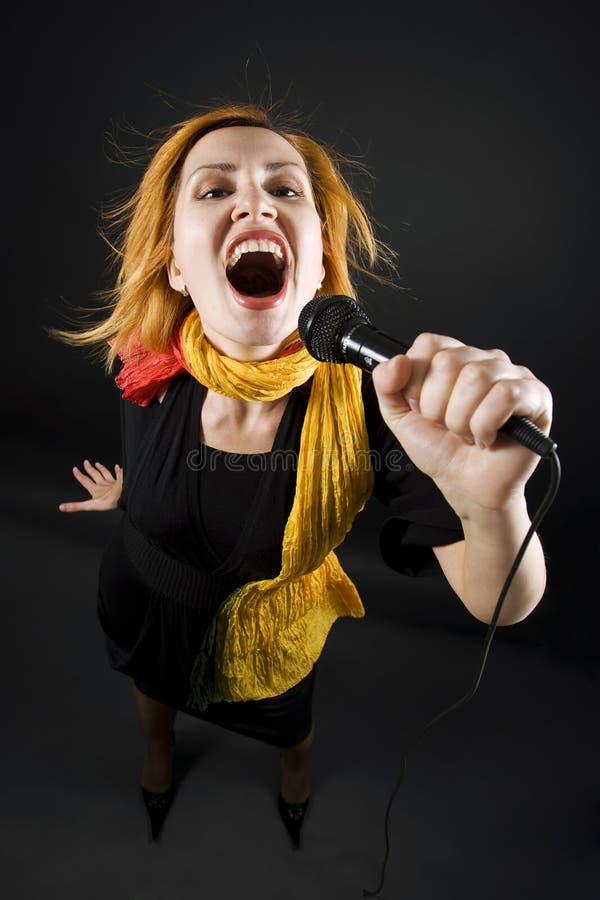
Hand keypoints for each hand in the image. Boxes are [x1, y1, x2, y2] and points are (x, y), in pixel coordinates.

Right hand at [58, 460, 122, 512]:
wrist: (124, 495)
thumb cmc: (109, 501)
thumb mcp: (90, 506)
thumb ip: (76, 506)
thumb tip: (62, 507)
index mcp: (95, 489)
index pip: (85, 480)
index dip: (79, 475)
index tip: (75, 469)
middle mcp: (103, 484)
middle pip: (95, 474)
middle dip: (89, 468)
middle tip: (86, 462)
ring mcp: (112, 482)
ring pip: (105, 473)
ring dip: (101, 468)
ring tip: (98, 463)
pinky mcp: (121, 482)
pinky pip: (119, 474)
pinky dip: (118, 470)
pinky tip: (118, 467)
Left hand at [371, 333, 552, 516]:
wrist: (466, 487)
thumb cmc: (442, 450)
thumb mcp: (400, 418)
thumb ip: (386, 386)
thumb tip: (395, 361)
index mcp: (453, 359)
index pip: (429, 344)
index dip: (418, 382)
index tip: (423, 408)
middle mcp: (483, 360)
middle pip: (448, 362)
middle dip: (438, 408)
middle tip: (448, 426)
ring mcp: (511, 375)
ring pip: (475, 378)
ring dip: (462, 420)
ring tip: (468, 433)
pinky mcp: (534, 395)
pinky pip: (504, 395)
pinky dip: (486, 425)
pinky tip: (487, 437)